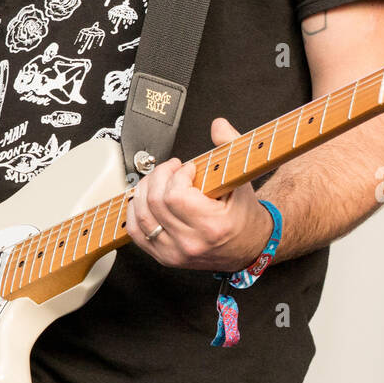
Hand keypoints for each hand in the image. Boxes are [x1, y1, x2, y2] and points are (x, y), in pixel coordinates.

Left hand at [126, 117, 273, 270]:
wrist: (248, 246)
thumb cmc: (244, 215)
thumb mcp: (243, 179)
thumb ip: (232, 147)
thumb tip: (218, 125)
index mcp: (212, 227)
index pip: (175, 196)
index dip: (178, 175)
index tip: (189, 169)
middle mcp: (191, 243)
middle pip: (154, 202)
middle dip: (160, 176)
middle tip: (173, 170)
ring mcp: (175, 253)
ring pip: (141, 216)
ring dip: (145, 190)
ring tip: (160, 181)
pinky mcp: (164, 256)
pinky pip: (136, 232)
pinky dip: (135, 212)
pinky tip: (145, 198)